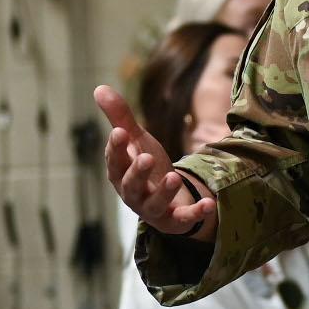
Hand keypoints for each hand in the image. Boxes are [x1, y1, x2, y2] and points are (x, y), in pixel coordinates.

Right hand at [93, 86, 216, 240]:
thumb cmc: (147, 168)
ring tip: (174, 177)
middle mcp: (133, 194)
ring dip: (164, 192)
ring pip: (154, 205)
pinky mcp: (174, 221)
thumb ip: (120, 118)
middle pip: (130, 186)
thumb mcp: (137, 141)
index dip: (116, 149)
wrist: (169, 200)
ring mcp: (153, 209)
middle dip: (137, 173)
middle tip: (145, 157)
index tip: (119, 133)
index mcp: (121, 174)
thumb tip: (99, 87)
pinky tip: (209, 204)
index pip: (114, 162)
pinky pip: (183, 220)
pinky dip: (195, 213)